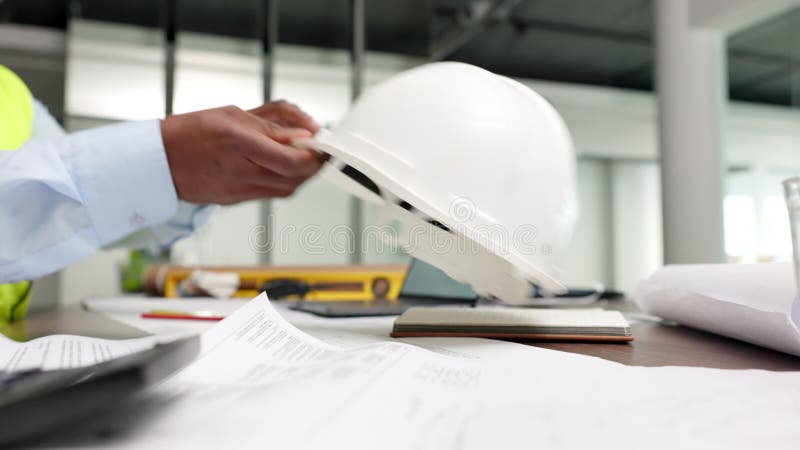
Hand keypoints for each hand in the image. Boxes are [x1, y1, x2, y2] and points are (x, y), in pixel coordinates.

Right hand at [161, 104, 324, 204]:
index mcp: (239, 144)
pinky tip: (279, 167)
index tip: (319, 143)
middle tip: (315, 150)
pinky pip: (270, 194)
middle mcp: (240, 171)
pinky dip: (282, 181)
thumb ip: (271, 127)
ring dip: (300, 175)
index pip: (293, 160)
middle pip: (295, 179)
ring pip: (286, 189)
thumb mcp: (233, 115)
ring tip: (298, 157)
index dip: (314, 154)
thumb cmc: (191, 131)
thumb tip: (303, 134)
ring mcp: (238, 190)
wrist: (157, 161)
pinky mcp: (235, 201)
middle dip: (312, 165)